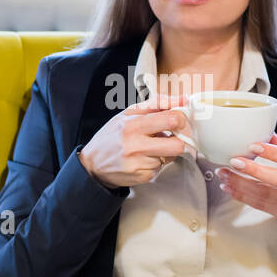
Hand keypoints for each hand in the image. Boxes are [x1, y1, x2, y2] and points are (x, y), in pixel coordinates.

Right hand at [79, 93, 193, 189]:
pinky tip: (144, 159)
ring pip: (171, 156)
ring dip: (166, 151)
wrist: (93, 164)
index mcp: (133, 124)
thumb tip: (183, 99)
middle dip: (180, 140)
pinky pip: (162, 167)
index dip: (182, 120)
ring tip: (152, 147)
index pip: (171, 120)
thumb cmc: (112, 136)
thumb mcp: (128, 114)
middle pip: (177, 145)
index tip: (180, 121)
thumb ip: (156, 104)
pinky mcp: (143, 176)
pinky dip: (157, 162)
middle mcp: (136, 145)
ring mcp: (140, 163)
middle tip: (175, 136)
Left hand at [214, 132, 276, 233]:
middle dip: (253, 171)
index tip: (253, 146)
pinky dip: (243, 196)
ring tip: (224, 174)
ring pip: (265, 195)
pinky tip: (230, 188)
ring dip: (241, 185)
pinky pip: (262, 206)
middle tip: (233, 161)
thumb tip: (267, 132)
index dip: (272, 152)